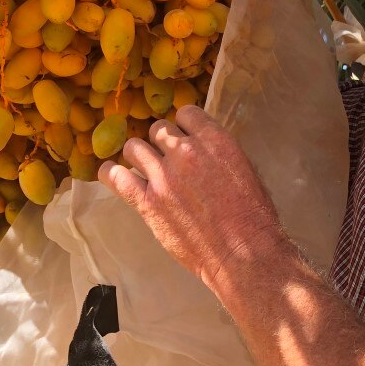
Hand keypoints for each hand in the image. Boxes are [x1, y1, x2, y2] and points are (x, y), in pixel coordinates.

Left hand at [98, 105, 290, 293]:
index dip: (184, 125)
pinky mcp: (147, 202)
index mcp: (214, 140)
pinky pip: (117, 177)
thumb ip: (218, 153)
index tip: (184, 138)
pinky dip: (110, 173)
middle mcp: (185, 151)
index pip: (186, 113)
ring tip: (143, 167)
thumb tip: (201, 150)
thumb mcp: (244, 169)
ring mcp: (163, 177)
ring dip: (139, 155)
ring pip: (134, 147)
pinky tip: (111, 173)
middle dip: (162, 142)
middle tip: (167, 159)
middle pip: (158, 129)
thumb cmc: (253, 215)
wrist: (242, 253)